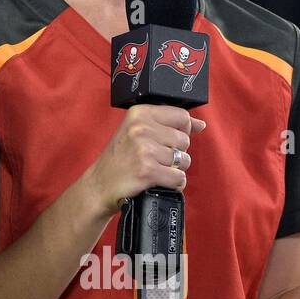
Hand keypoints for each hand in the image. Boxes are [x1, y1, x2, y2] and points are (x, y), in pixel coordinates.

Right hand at [86, 105, 205, 215]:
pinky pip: (179, 178)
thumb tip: (200, 124)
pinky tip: (156, 181)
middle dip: (175, 153)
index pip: (181, 116)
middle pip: (185, 140)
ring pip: (184, 160)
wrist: (99, 185)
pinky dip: (172, 184)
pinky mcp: (147, 171)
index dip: (182, 131)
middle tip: (153, 159)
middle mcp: (141, 128)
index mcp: (139, 113)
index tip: (167, 141)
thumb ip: (169, 125)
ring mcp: (144, 149)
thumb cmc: (120, 159)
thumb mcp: (137, 132)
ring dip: (173, 170)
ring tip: (153, 170)